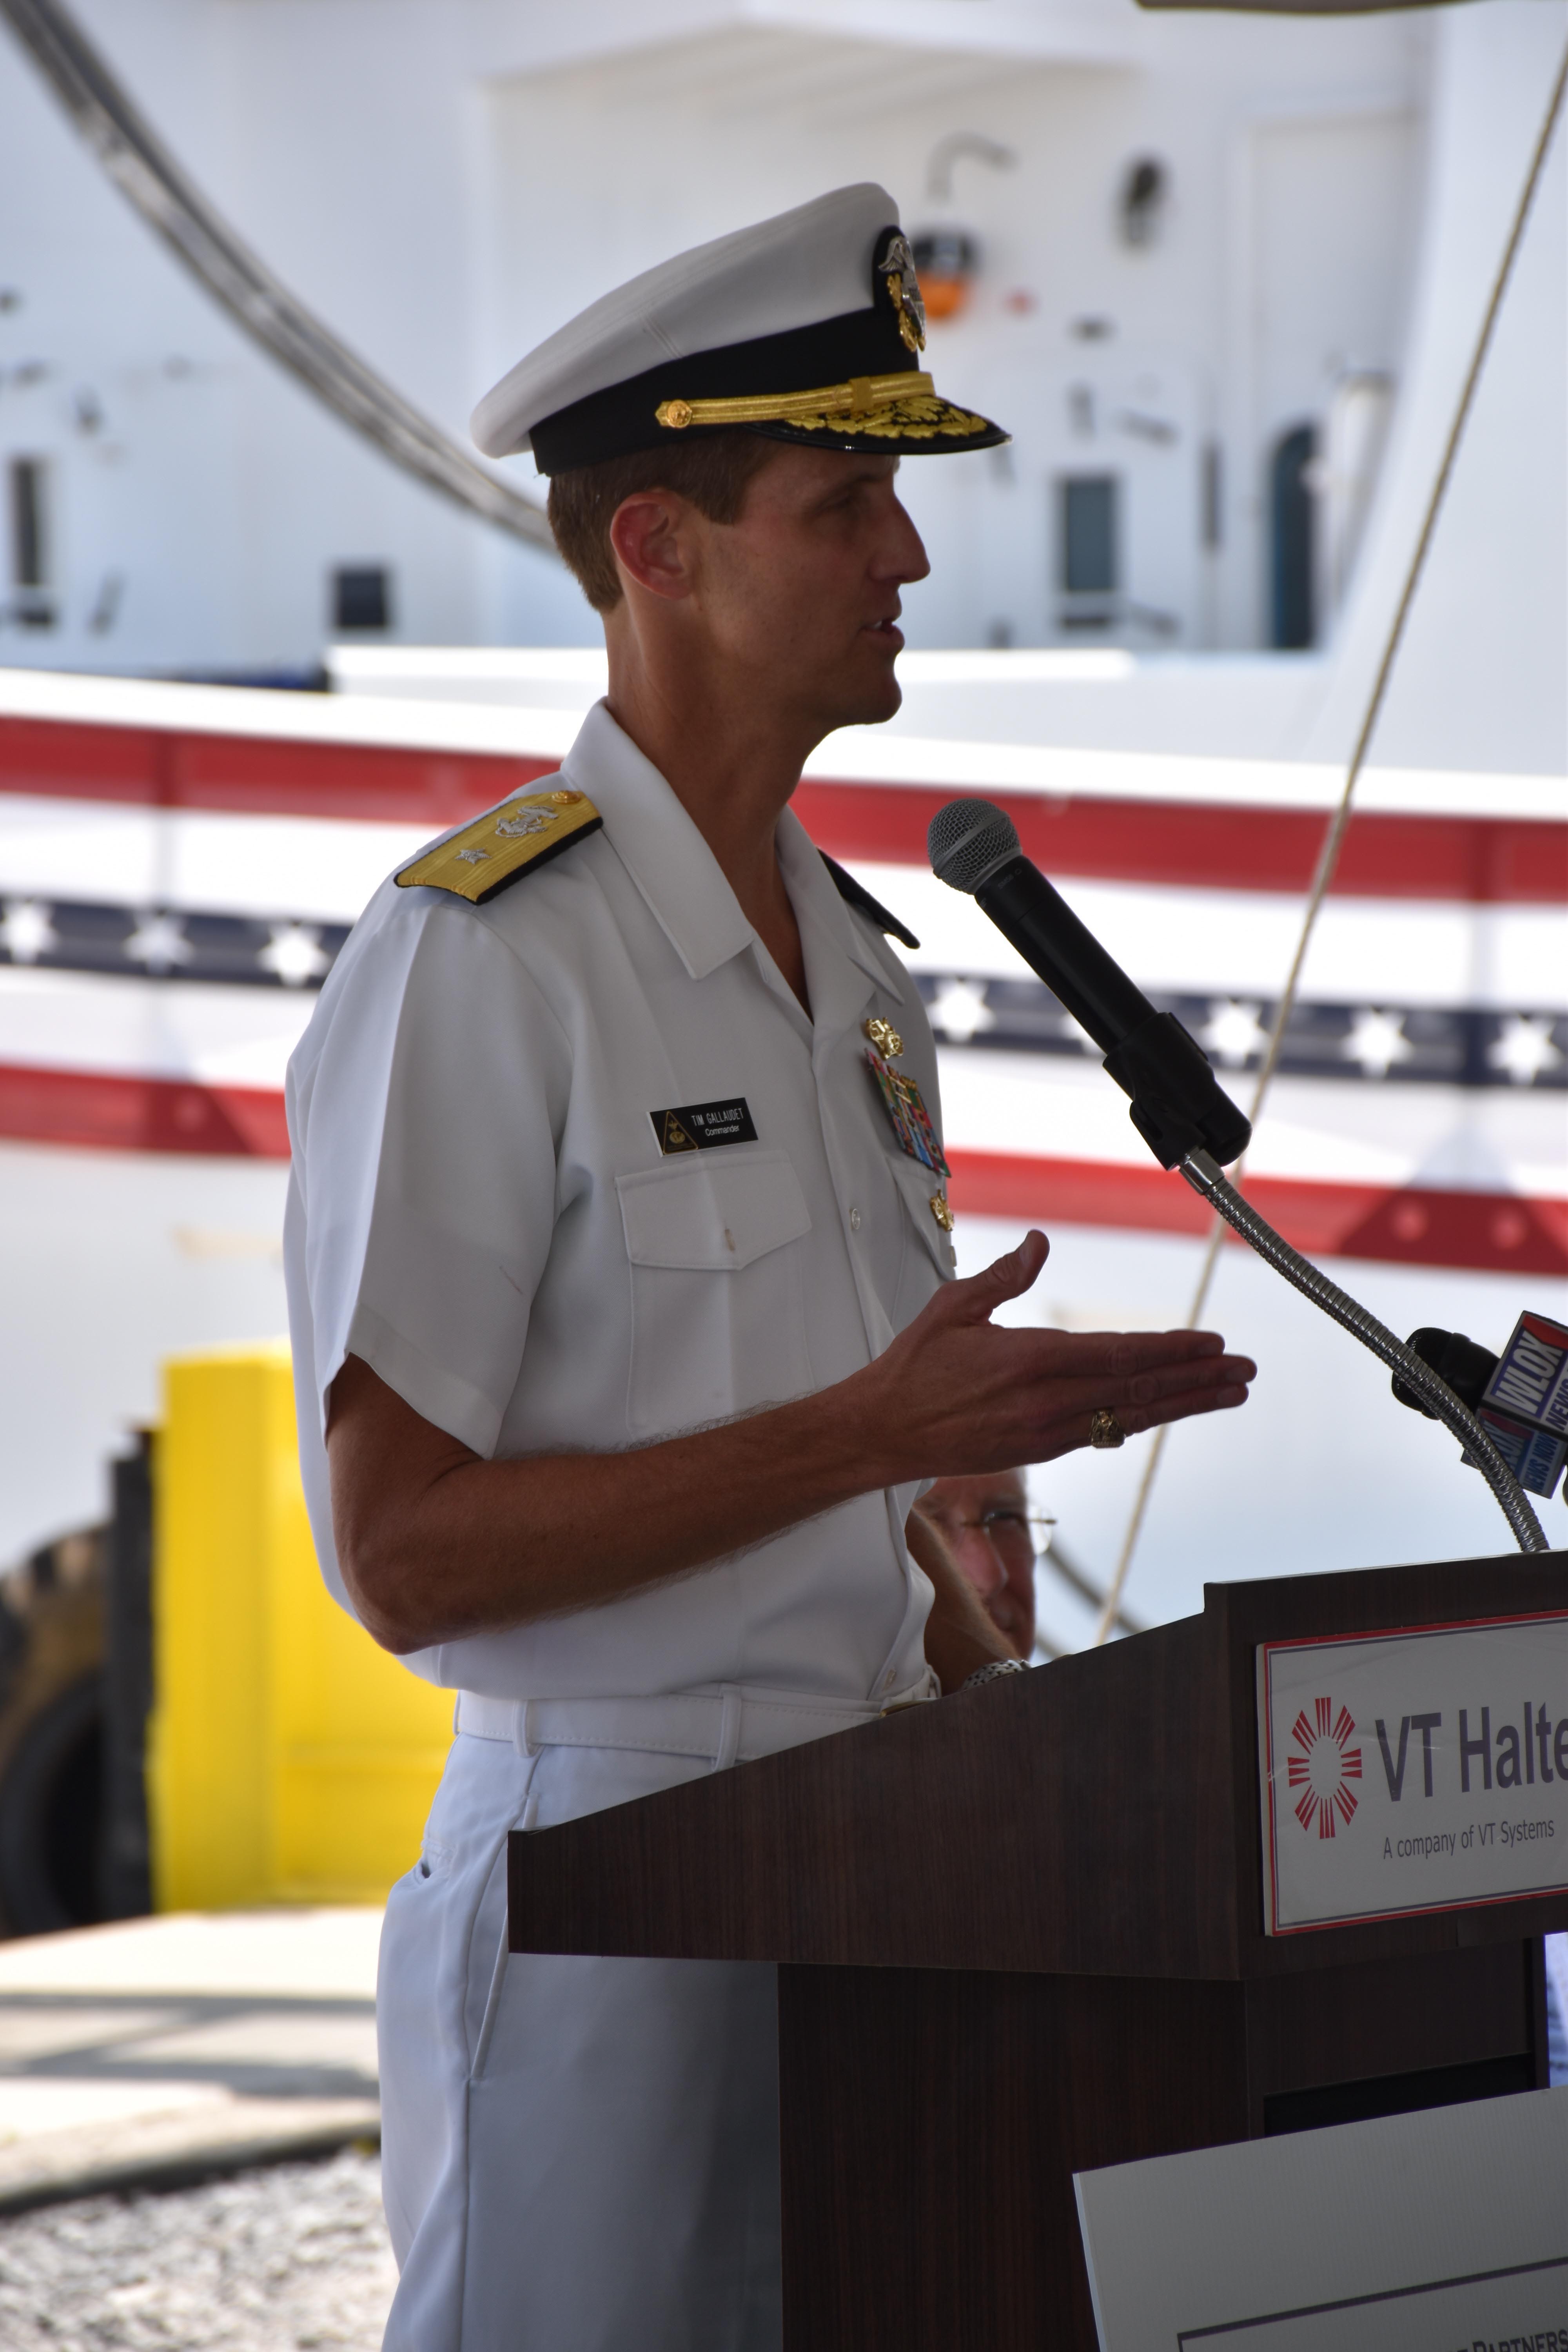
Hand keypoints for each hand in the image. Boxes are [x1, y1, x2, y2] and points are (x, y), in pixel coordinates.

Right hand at [848, 1230, 1255, 1484]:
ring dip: (1185, 1404)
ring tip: (1229, 1394)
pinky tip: (1171, 1410)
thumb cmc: (913, 1368)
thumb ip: (1003, 1277)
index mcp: (1029, 1360)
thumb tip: (1038, 1244)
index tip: (1212, 1343)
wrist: (883, 1432)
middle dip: (1198, 1379)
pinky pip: (1104, 1433)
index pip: (1119, 1355)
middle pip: (1139, 1390)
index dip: (1172, 1350)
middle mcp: (1046, 1402)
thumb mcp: (953, 1308)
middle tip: (1244, 1372)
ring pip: (1131, 1417)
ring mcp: (1046, 1432)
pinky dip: (1142, 1419)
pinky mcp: (1040, 1451)